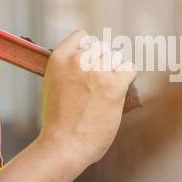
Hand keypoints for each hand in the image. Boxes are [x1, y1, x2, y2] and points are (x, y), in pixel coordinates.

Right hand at [38, 29, 137, 170]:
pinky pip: (129, 69)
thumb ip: (68, 67)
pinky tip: (118, 91)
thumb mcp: (53, 84)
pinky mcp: (114, 85)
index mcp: (58, 58)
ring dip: (114, 72)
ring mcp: (97, 72)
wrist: (64, 145)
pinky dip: (126, 79)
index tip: (87, 65)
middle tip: (96, 86)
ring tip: (104, 92)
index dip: (87, 49)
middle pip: (101, 47)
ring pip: (116, 58)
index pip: (82, 36)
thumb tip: (88, 57)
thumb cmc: (59, 121)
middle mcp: (78, 60)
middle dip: (101, 63)